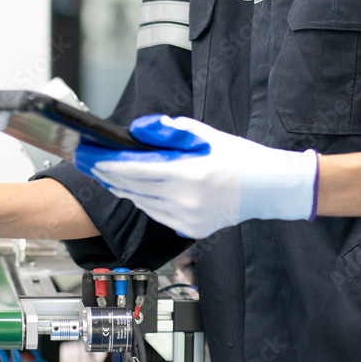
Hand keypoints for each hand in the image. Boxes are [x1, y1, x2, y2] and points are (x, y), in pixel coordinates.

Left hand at [74, 114, 317, 238]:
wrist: (269, 187)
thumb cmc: (239, 156)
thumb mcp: (203, 134)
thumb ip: (168, 131)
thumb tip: (138, 131)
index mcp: (189, 173)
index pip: (136, 169)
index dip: (109, 163)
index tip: (92, 156)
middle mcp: (186, 200)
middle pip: (133, 188)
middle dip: (109, 175)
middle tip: (91, 164)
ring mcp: (188, 219)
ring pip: (143, 204)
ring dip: (124, 189)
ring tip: (108, 175)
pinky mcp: (191, 230)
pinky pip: (158, 215)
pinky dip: (145, 202)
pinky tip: (136, 191)